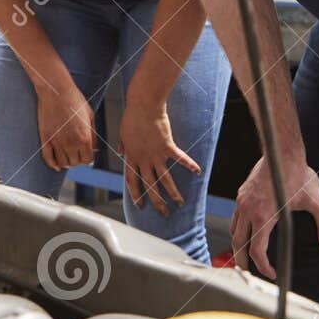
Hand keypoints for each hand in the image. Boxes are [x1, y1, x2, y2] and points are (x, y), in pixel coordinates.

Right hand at [36, 77, 95, 170]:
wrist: (57, 91)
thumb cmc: (74, 100)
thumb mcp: (90, 116)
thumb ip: (93, 135)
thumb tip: (94, 149)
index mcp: (84, 138)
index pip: (87, 159)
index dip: (87, 159)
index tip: (85, 155)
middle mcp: (71, 143)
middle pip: (75, 163)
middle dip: (77, 160)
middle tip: (76, 155)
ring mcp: (57, 142)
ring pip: (63, 163)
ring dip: (66, 162)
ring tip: (67, 157)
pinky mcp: (46, 138)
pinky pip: (48, 158)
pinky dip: (52, 164)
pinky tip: (56, 165)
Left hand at [120, 93, 199, 214]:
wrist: (143, 105)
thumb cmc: (132, 117)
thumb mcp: (122, 133)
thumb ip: (122, 146)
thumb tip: (120, 154)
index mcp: (131, 157)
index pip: (132, 181)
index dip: (136, 195)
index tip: (140, 205)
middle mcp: (143, 159)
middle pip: (150, 185)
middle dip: (156, 201)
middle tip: (163, 213)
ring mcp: (156, 154)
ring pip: (165, 179)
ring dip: (173, 192)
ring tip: (180, 203)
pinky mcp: (167, 146)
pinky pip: (180, 158)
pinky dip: (189, 164)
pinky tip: (198, 171)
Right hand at [231, 153, 318, 278]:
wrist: (281, 152)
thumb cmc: (298, 174)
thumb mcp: (317, 201)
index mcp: (264, 216)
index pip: (257, 250)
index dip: (263, 266)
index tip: (271, 272)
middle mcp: (249, 210)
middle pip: (239, 243)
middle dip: (242, 261)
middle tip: (247, 272)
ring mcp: (243, 201)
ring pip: (234, 230)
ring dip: (237, 245)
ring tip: (242, 255)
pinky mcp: (242, 194)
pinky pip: (235, 217)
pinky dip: (238, 229)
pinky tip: (245, 232)